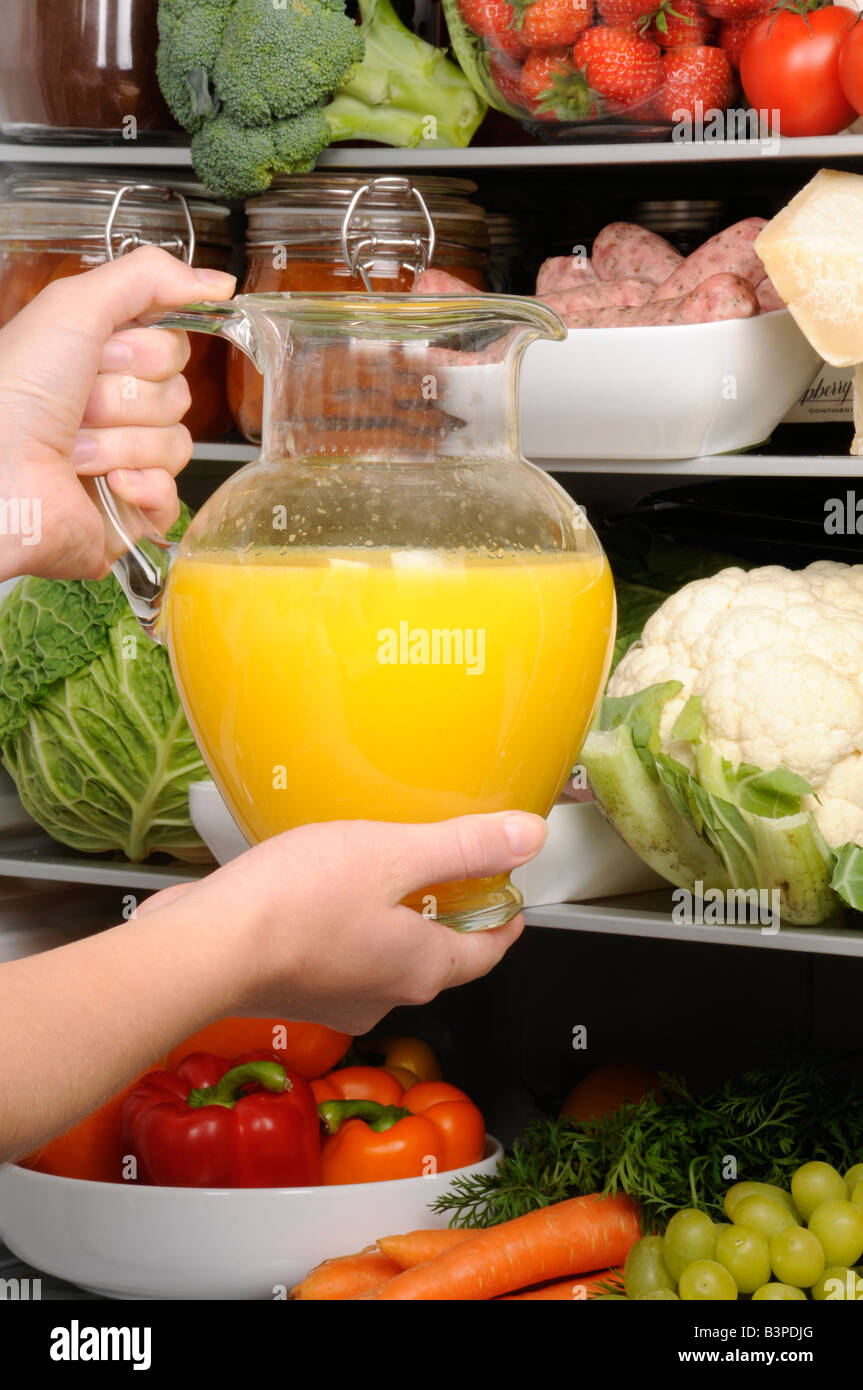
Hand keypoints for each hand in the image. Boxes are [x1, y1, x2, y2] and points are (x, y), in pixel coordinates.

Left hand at [0, 246, 234, 581]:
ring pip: (177, 443)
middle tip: (80, 405)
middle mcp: (111, 409)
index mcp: (98, 360)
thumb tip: (217, 281)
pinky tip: (104, 484)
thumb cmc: (13, 395)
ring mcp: (124, 462)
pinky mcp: (131, 511)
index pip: (173, 345)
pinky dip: (140, 486)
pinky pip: (172, 493)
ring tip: (73, 450)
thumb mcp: (73, 307)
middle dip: (128, 398)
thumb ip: (146, 278)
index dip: (148, 350)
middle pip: (179, 393)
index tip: (104, 354)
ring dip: (122, 444)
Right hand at [139, 811, 544, 1034]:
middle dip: (449, 919)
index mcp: (421, 969)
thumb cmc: (296, 904)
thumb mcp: (392, 854)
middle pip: (436, 958)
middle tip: (452, 878)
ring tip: (385, 877)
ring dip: (393, 923)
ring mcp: (335, 999)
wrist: (202, 950)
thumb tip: (531, 837)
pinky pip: (337, 956)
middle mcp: (383, 996)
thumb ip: (463, 848)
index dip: (504, 923)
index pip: (487, 953)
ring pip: (383, 959)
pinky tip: (324, 893)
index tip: (511, 899)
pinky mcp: (293, 989)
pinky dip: (346, 927)